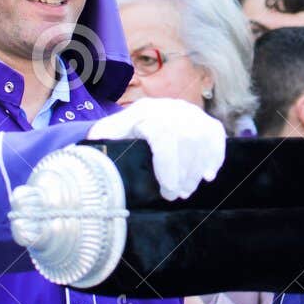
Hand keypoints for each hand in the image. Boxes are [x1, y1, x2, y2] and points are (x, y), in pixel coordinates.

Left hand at [87, 98, 224, 199]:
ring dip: (197, 169)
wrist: (143, 119)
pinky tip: (208, 175)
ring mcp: (191, 113)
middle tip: (177, 195)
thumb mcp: (110, 134)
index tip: (168, 190)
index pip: (164, 136)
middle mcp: (172, 108)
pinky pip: (216, 135)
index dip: (169, 166)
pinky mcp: (204, 120)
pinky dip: (216, 156)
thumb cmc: (124, 134)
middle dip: (184, 173)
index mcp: (146, 112)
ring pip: (203, 140)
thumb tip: (87, 143)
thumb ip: (102, 137)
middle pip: (186, 140)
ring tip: (187, 189)